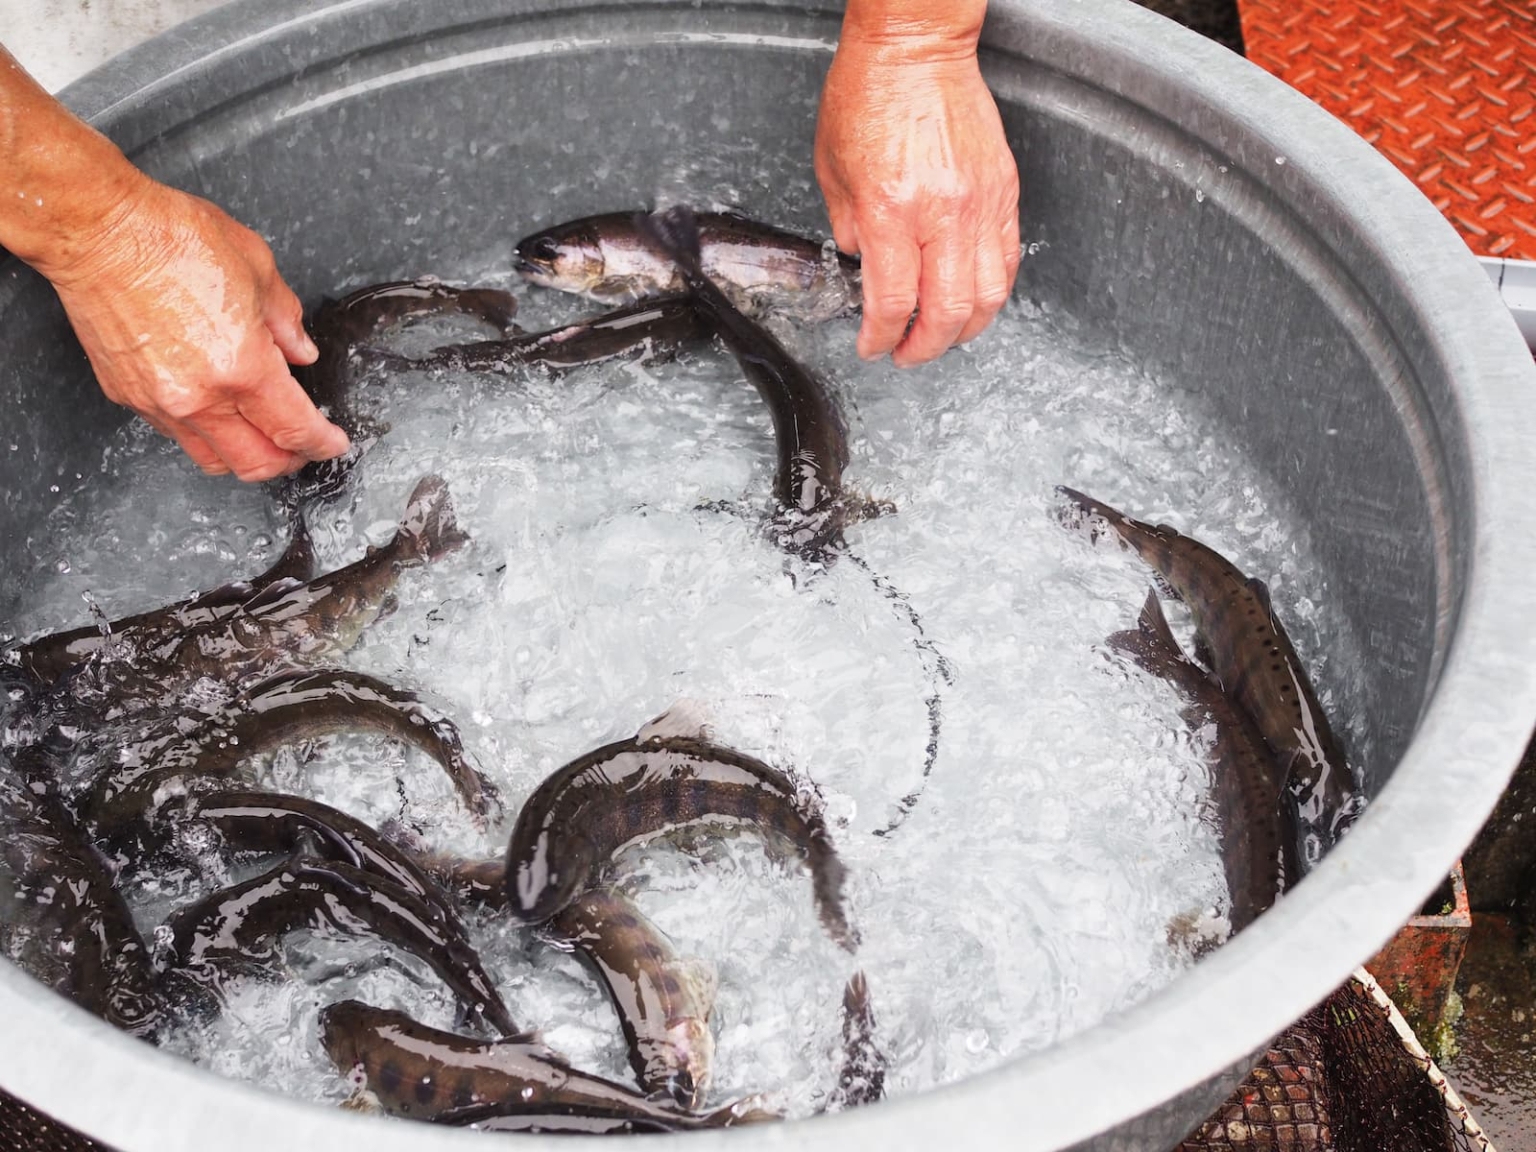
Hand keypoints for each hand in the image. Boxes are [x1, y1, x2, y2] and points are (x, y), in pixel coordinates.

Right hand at [44, 178, 348, 480]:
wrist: (97, 231)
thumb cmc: (170, 239)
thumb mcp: (257, 267)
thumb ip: (286, 320)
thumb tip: (300, 352)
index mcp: (243, 367)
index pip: (295, 430)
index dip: (323, 444)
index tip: (334, 443)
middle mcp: (200, 397)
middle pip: (256, 464)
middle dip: (289, 460)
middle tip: (304, 446)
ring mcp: (160, 402)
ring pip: (212, 459)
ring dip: (245, 455)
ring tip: (262, 436)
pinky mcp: (128, 396)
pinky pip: (175, 434)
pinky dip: (204, 433)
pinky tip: (217, 411)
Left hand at [815, 29, 1020, 365]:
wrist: (915, 47)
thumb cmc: (869, 94)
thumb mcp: (832, 170)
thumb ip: (849, 226)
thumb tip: (865, 265)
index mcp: (891, 210)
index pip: (892, 302)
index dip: (880, 337)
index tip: (872, 347)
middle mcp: (941, 212)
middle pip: (947, 312)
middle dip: (925, 348)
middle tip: (907, 354)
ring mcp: (981, 202)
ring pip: (988, 294)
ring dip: (964, 328)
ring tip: (942, 335)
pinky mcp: (1005, 189)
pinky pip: (1008, 258)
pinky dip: (990, 290)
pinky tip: (970, 297)